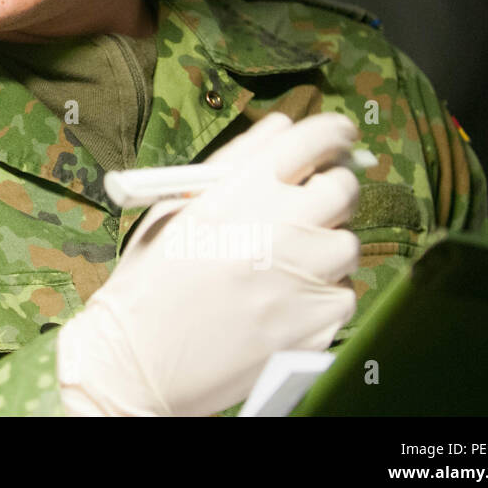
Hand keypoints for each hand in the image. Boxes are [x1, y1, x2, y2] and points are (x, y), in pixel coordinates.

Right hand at [57, 112, 361, 415]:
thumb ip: (235, 159)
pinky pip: (342, 295)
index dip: (334, 133)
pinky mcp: (320, 324)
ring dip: (324, 247)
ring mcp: (306, 278)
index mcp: (243, 190)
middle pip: (344, 188)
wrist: (139, 361)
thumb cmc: (150, 278)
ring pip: (348, 245)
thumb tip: (282, 126)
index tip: (337, 139)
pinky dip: (320, 295)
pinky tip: (280, 303)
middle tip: (308, 204)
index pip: (315, 140)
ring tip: (281, 265)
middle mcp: (283, 227)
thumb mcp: (177, 204)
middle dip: (330, 188)